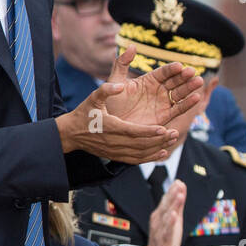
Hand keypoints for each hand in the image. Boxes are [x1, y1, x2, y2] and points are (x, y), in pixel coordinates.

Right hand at [56, 81, 179, 162]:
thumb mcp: (92, 98)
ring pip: (140, 154)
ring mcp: (115, 152)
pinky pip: (136, 160)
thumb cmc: (84, 113)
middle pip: (141, 144)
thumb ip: (106, 90)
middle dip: (159, 140)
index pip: (133, 132)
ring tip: (172, 140)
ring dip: (157, 148)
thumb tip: (121, 85)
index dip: (149, 132)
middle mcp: (114, 142)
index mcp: (110, 127)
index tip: (163, 128)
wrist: (71, 133)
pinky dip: (150, 158)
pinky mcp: (116, 157)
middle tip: (174, 133)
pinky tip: (162, 152)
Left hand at [104, 45, 204, 127]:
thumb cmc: (110, 102)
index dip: (172, 69)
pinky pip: (179, 109)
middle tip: (192, 72)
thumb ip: (122, 63)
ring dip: (190, 88)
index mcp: (149, 80)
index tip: (179, 66)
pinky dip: (188, 104)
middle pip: (175, 81)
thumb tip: (133, 46)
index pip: (164, 72)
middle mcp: (159, 90)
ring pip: (180, 94)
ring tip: (198, 82)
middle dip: (185, 77)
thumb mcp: (115, 80)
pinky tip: (196, 97)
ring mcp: (163, 103)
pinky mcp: (165, 117)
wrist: (109, 125)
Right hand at [146, 179, 186, 245]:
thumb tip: (181, 185)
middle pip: (165, 205)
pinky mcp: (164, 239)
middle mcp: (158, 220)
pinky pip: (167, 230)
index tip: (178, 182)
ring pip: (166, 216)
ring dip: (172, 205)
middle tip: (179, 185)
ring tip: (179, 196)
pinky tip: (174, 215)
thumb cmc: (166, 237)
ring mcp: (160, 230)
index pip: (166, 200)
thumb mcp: (174, 218)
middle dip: (172, 195)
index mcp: (159, 214)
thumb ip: (178, 203)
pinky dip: (170, 222)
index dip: (172, 191)